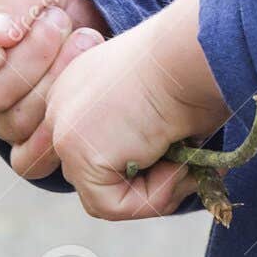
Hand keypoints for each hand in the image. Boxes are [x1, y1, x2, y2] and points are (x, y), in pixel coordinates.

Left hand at [23, 0, 228, 219]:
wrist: (192, 51)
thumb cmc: (193, 67)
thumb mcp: (158, 100)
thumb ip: (142, 135)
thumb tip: (155, 180)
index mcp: (80, 85)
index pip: (86, 146)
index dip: (124, 168)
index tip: (171, 163)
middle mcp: (63, 105)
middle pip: (92, 177)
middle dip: (143, 185)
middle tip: (189, 169)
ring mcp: (64, 129)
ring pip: (104, 197)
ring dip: (154, 191)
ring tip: (187, 161)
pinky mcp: (77, 153)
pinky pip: (113, 205)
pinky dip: (153, 197)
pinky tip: (175, 162)